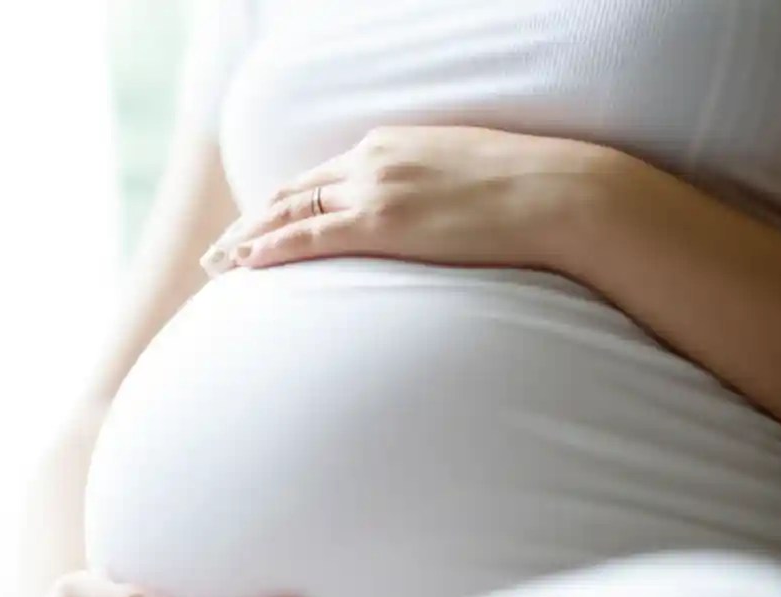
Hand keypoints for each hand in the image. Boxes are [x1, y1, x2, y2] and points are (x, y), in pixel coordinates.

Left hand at [200, 126, 618, 274]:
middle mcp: (373, 160)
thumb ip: (430, 192)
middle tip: (222, 252)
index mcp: (392, 145)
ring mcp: (376, 189)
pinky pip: (310, 237)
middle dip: (252, 222)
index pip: (321, 177)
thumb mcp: (465, 178)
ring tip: (220, 266)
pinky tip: (246, 266)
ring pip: (291, 212)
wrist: (559, 192)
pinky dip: (272, 249)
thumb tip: (424, 220)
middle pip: (293, 191)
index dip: (284, 203)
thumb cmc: (529, 192)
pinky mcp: (383, 223)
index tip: (260, 225)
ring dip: (249, 239)